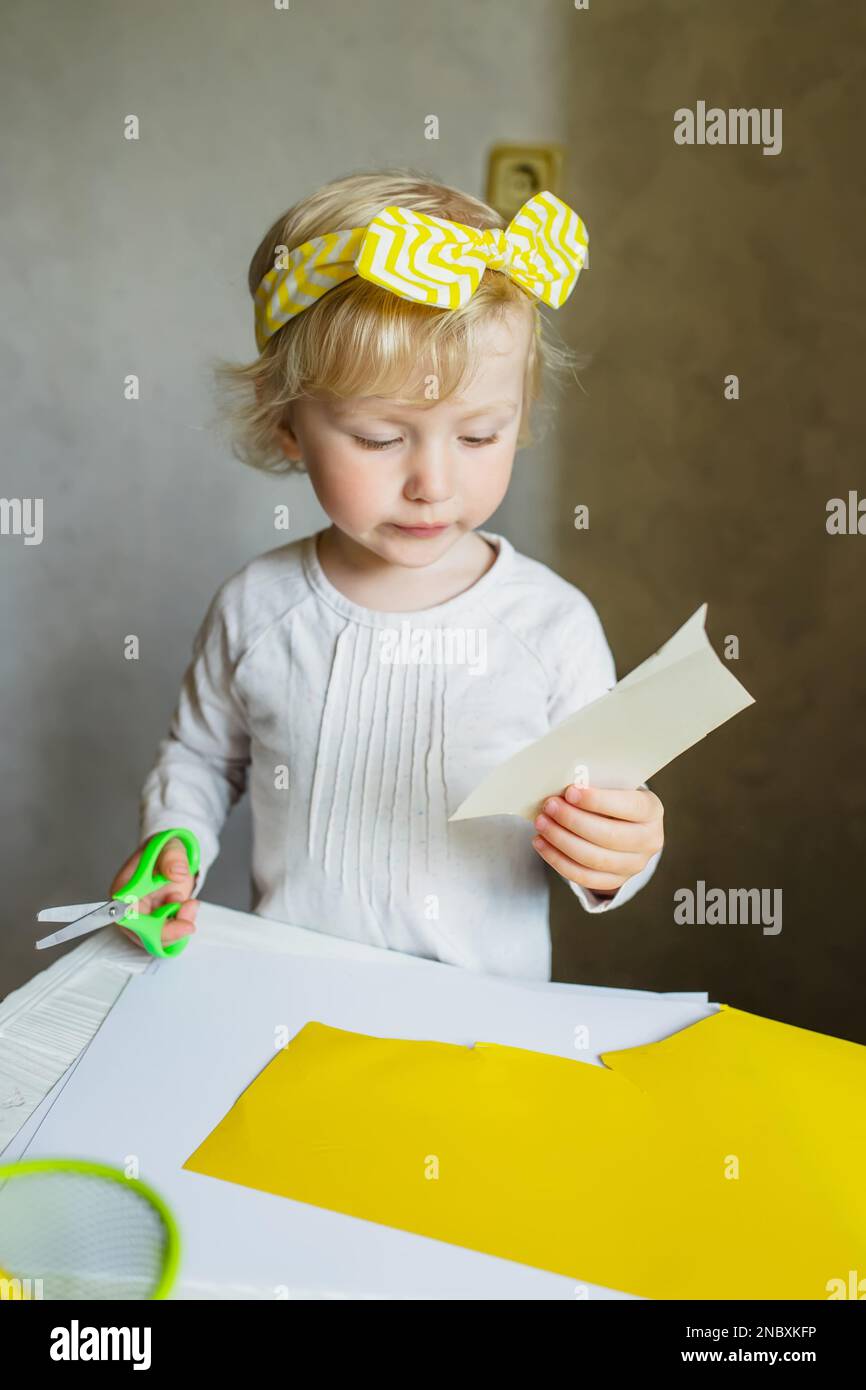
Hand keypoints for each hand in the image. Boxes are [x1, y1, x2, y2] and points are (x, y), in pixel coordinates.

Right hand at [109, 837, 198, 951]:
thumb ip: (173, 857)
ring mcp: (144, 918)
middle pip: (144, 934)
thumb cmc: (164, 852)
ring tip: (189, 902)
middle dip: (171, 927)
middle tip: (190, 907)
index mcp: (124, 890)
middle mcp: (131, 908)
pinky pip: (170, 937)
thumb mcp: (171, 846)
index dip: (149, 924)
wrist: (172, 857)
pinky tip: (187, 907)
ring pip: (159, 939)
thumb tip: (177, 872)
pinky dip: (183, 925)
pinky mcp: (157, 924)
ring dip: (180, 924)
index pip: (128, 917)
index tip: (172, 918)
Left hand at [531, 784, 663, 896]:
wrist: (624, 825)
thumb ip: (595, 786)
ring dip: (561, 840)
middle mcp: (649, 841)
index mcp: (651, 810)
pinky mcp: (615, 881)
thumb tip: (561, 788)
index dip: (597, 801)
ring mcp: (634, 865)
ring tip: (541, 824)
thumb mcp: (613, 787)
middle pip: (608, 836)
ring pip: (593, 859)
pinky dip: (558, 860)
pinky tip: (541, 843)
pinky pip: (583, 876)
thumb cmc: (612, 798)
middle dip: (573, 821)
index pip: (628, 807)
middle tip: (549, 807)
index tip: (569, 791)